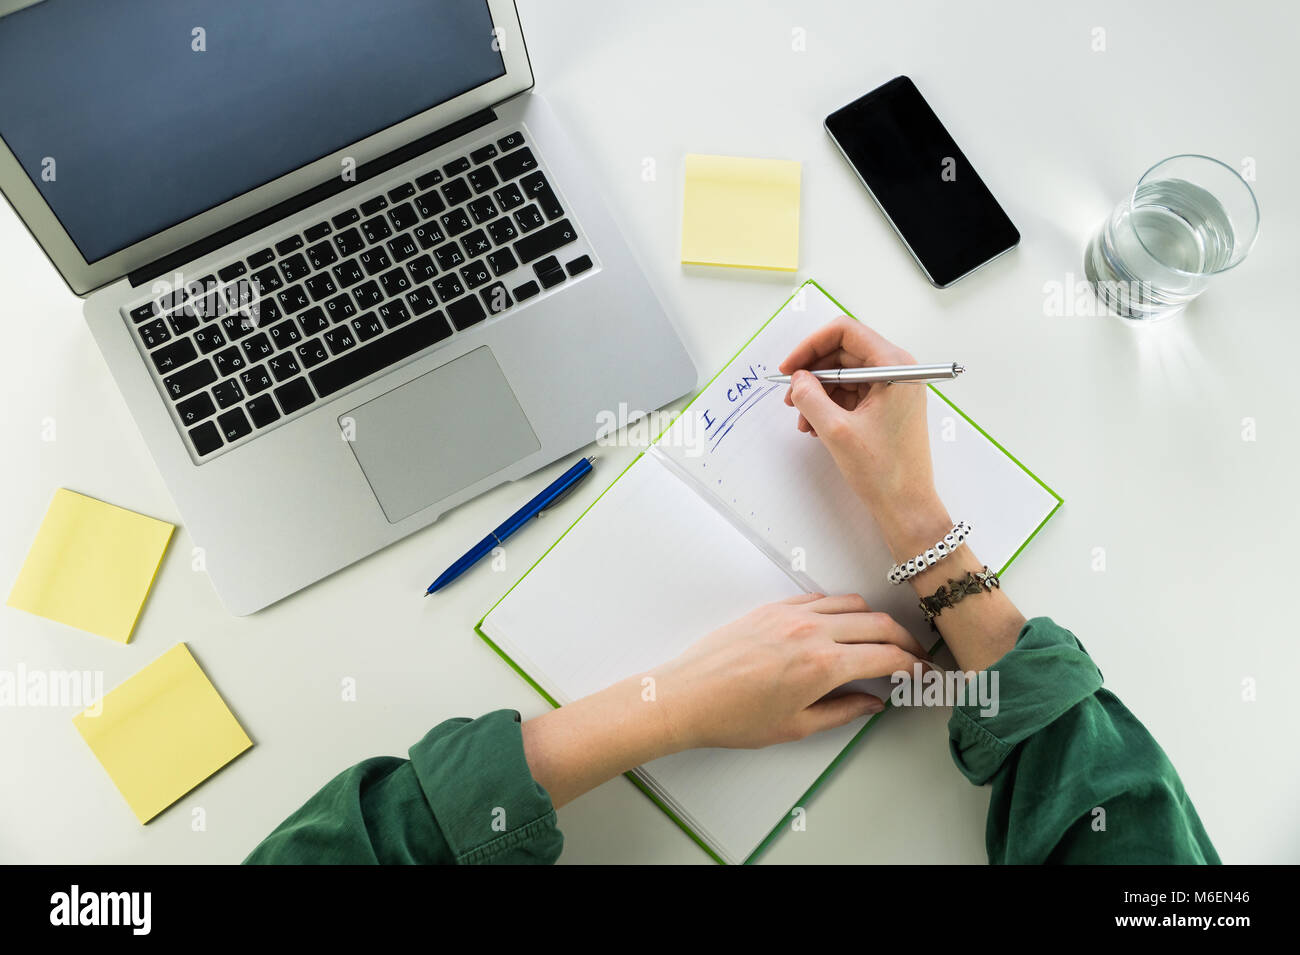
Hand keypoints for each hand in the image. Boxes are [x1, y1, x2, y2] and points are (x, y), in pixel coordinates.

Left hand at [652, 593, 929, 749]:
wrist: (687, 697)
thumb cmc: (734, 718)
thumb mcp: (796, 726)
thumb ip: (842, 712)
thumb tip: (872, 703)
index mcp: (823, 666)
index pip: (886, 657)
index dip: (913, 665)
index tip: (924, 672)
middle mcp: (812, 633)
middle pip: (878, 625)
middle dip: (904, 639)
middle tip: (913, 655)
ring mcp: (791, 615)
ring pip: (852, 604)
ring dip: (874, 620)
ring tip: (880, 639)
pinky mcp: (772, 608)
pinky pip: (819, 599)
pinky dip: (839, 609)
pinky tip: (840, 626)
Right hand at [779, 316, 950, 548]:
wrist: (907, 506)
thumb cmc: (883, 471)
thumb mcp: (836, 431)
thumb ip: (810, 397)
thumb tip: (797, 379)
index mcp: (894, 366)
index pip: (846, 332)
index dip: (811, 346)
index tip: (789, 368)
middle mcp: (898, 371)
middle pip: (843, 353)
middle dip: (812, 374)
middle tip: (789, 397)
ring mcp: (893, 389)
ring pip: (844, 376)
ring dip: (818, 394)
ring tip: (802, 421)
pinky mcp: (887, 407)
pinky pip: (851, 395)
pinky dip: (829, 406)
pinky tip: (814, 427)